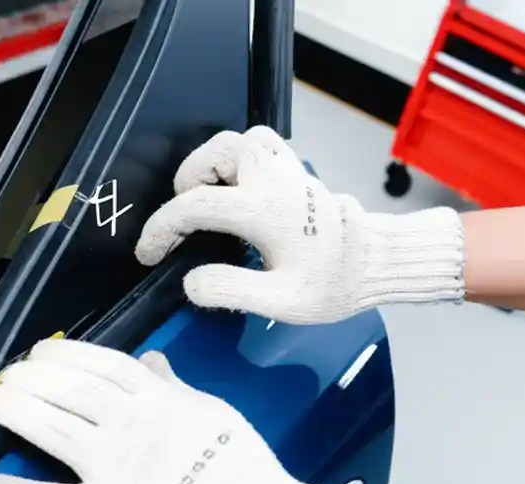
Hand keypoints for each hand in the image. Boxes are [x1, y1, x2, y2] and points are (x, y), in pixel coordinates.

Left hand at [0, 338, 353, 483]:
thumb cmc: (244, 473)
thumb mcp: (213, 415)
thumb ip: (175, 388)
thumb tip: (153, 360)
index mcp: (159, 400)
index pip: (102, 366)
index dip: (65, 356)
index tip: (39, 352)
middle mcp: (131, 426)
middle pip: (70, 391)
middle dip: (33, 379)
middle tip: (7, 377)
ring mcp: (115, 469)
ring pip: (54, 431)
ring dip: (18, 414)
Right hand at [135, 126, 465, 323]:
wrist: (375, 263)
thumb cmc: (333, 283)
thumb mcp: (281, 301)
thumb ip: (231, 291)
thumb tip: (191, 281)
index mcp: (263, 211)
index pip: (194, 206)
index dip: (160, 228)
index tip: (149, 252)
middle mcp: (273, 181)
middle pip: (216, 153)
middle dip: (187, 182)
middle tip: (183, 218)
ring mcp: (286, 170)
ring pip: (237, 140)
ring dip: (212, 164)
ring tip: (206, 198)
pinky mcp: (296, 170)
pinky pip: (261, 143)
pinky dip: (240, 156)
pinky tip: (237, 187)